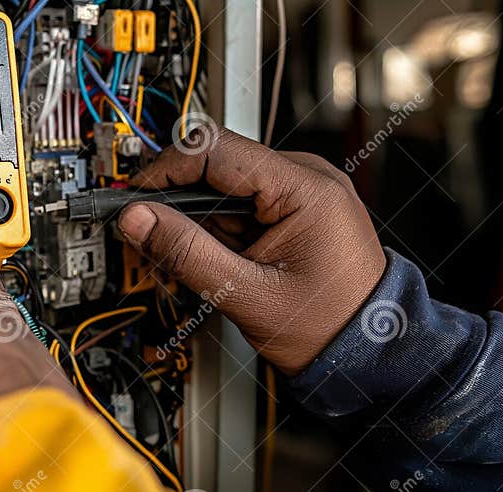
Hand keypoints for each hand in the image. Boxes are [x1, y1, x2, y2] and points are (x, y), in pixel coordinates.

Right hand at [118, 129, 385, 374]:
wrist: (367, 352)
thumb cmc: (327, 328)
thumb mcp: (245, 294)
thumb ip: (186, 252)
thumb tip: (138, 220)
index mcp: (306, 187)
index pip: (215, 149)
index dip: (164, 170)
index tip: (134, 197)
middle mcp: (307, 177)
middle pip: (216, 165)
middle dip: (178, 205)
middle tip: (153, 240)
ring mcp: (302, 191)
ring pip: (223, 187)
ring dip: (197, 223)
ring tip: (191, 265)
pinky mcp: (294, 208)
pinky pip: (240, 204)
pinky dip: (217, 231)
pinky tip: (214, 262)